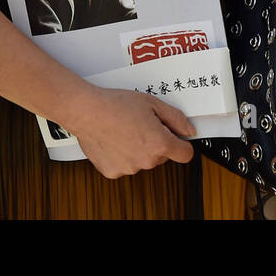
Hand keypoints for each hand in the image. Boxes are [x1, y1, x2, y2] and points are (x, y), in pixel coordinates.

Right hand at [67, 88, 195, 179]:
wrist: (87, 111)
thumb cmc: (116, 104)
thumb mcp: (152, 103)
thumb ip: (175, 118)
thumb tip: (188, 130)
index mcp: (159, 144)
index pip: (185, 154)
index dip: (183, 144)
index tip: (177, 138)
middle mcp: (146, 161)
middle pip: (161, 156)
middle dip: (155, 142)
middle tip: (141, 124)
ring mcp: (129, 168)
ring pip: (142, 160)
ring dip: (138, 149)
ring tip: (124, 129)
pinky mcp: (113, 172)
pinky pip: (124, 164)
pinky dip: (121, 155)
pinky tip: (114, 139)